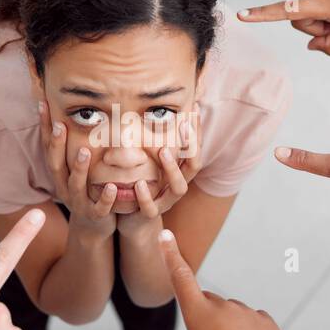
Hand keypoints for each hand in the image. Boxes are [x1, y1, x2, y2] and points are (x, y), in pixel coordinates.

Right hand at [39, 101, 116, 236]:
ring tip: (84, 151)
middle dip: (57, 145)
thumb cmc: (86, 190)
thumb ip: (74, 146)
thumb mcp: (77, 169)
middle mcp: (64, 187)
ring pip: (75, 185)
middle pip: (56, 165)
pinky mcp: (95, 215)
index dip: (45, 127)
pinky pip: (100, 208)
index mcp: (60, 174)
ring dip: (79, 168)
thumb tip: (71, 113)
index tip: (42, 104)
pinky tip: (113, 187)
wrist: (93, 226)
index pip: (49, 147)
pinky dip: (106, 198)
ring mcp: (79, 202)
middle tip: (61, 125)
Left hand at [117, 115, 202, 237]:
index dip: (196, 132)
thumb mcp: (150, 161)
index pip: (195, 150)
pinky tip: (139, 183)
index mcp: (180, 172)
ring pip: (178, 188)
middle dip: (191, 147)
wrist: (133, 219)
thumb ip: (157, 140)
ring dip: (172, 168)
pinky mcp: (149, 213)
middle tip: (184, 126)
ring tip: (163, 151)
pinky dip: (145, 197)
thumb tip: (163, 110)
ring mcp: (165, 201)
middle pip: (193, 167)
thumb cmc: (144, 183)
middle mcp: (177, 186)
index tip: (193, 111)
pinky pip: (151, 208)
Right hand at [158, 228, 304, 329]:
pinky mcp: (267, 322)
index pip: (181, 280)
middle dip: (204, 320)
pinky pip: (250, 323)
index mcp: (200, 318)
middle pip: (206, 304)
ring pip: (230, 316)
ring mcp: (248, 313)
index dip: (171, 256)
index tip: (166, 234)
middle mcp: (224, 308)